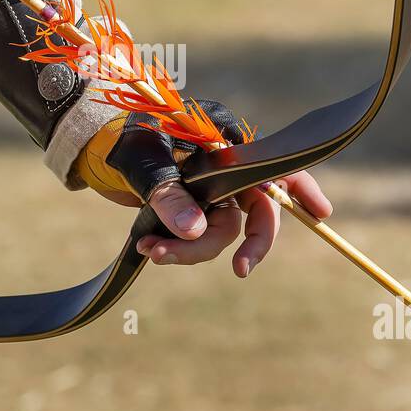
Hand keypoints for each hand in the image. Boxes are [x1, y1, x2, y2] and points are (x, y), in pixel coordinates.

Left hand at [74, 101, 333, 277]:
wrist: (89, 147)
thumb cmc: (118, 139)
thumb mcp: (141, 162)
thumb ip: (169, 194)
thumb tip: (197, 231)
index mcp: (223, 138)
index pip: (274, 162)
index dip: (300, 186)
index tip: (320, 213)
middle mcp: (224, 164)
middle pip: (257, 208)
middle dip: (247, 243)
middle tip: (241, 271)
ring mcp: (209, 188)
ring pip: (224, 230)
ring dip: (192, 249)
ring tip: (151, 250)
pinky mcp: (191, 208)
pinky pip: (200, 237)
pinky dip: (179, 248)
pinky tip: (149, 247)